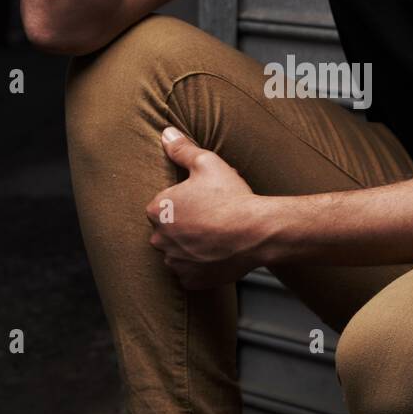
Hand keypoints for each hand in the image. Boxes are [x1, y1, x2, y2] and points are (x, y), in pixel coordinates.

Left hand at [145, 127, 269, 288]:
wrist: (255, 231)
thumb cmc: (230, 196)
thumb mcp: (206, 163)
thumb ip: (181, 149)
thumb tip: (166, 133)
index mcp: (157, 210)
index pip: (162, 205)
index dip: (183, 201)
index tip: (202, 199)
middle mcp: (159, 239)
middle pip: (168, 230)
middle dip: (185, 224)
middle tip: (211, 216)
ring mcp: (175, 263)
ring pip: (178, 252)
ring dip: (191, 246)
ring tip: (216, 235)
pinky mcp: (191, 280)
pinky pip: (190, 273)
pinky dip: (201, 266)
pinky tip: (217, 253)